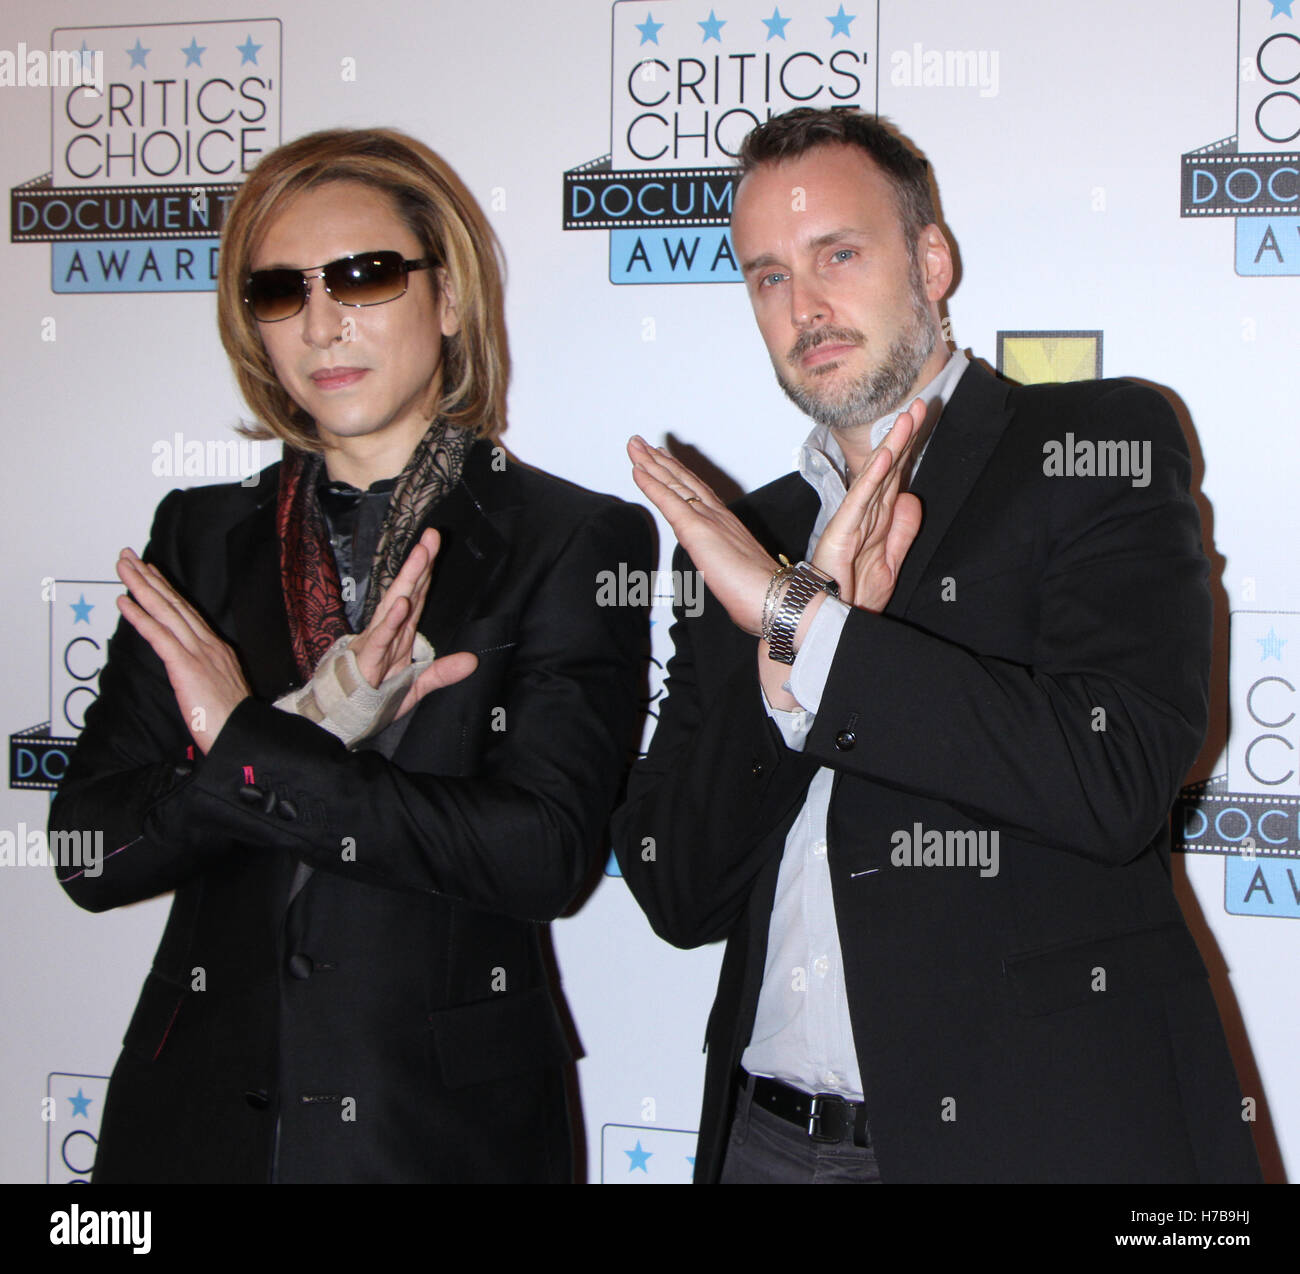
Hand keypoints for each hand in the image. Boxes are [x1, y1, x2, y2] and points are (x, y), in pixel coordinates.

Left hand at [116, 548, 251, 753]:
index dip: (167, 591)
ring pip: (165, 611)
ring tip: (123, 567)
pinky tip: (124, 602)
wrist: (243, 735)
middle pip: (175, 604)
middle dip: (150, 578)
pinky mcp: (186, 665)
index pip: (187, 614)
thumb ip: (204, 674)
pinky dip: (139, 616)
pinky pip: (158, 635)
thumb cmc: (232, 722)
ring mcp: (198, 652)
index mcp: (217, 650)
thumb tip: (189, 672)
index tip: (152, 572)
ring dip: (141, 586)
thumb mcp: (219, 690)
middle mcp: (209, 644)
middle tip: (129, 557)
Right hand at [348, 527, 476, 719]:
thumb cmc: (375, 698)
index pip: (418, 597)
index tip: (436, 545)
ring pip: (394, 605)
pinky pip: (381, 636)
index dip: (428, 572)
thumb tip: (473, 661)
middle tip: (431, 536)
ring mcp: (377, 641)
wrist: (343, 718)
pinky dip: (391, 620)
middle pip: (408, 592)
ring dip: (408, 580)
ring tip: (421, 556)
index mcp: (402, 635)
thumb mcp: (417, 686)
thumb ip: (443, 673)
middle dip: (420, 564)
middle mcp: (390, 631)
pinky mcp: (368, 657)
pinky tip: (400, 603)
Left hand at [628, 436, 777, 634]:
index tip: (662, 458)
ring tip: (635, 446)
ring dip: (651, 463)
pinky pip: (668, 500)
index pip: (696, 491)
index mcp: (725, 523)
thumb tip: (716, 571)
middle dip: (660, 461)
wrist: (772, 596)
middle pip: (683, 480)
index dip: (677, 473)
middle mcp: (716, 514)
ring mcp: (707, 518)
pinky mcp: (696, 528)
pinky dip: (651, 484)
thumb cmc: (760, 590)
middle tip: (640, 443)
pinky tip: (638, 470)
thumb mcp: (736, 570)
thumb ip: (721, 562)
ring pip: (673, 483)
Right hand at [812, 399, 924, 610]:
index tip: (923, 420)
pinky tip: (883, 458)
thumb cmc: (853, 594)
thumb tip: (912, 498)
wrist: (831, 619)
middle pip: (889, 468)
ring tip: (906, 419)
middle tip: (919, 405)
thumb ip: (902, 532)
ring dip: (892, 447)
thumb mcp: (891, 563)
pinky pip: (860, 501)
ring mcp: (852, 521)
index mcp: (878, 520)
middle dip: (904, 437)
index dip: (910, 449)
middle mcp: (866, 514)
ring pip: (876, 477)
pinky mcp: (841, 532)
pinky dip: (872, 479)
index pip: (897, 476)